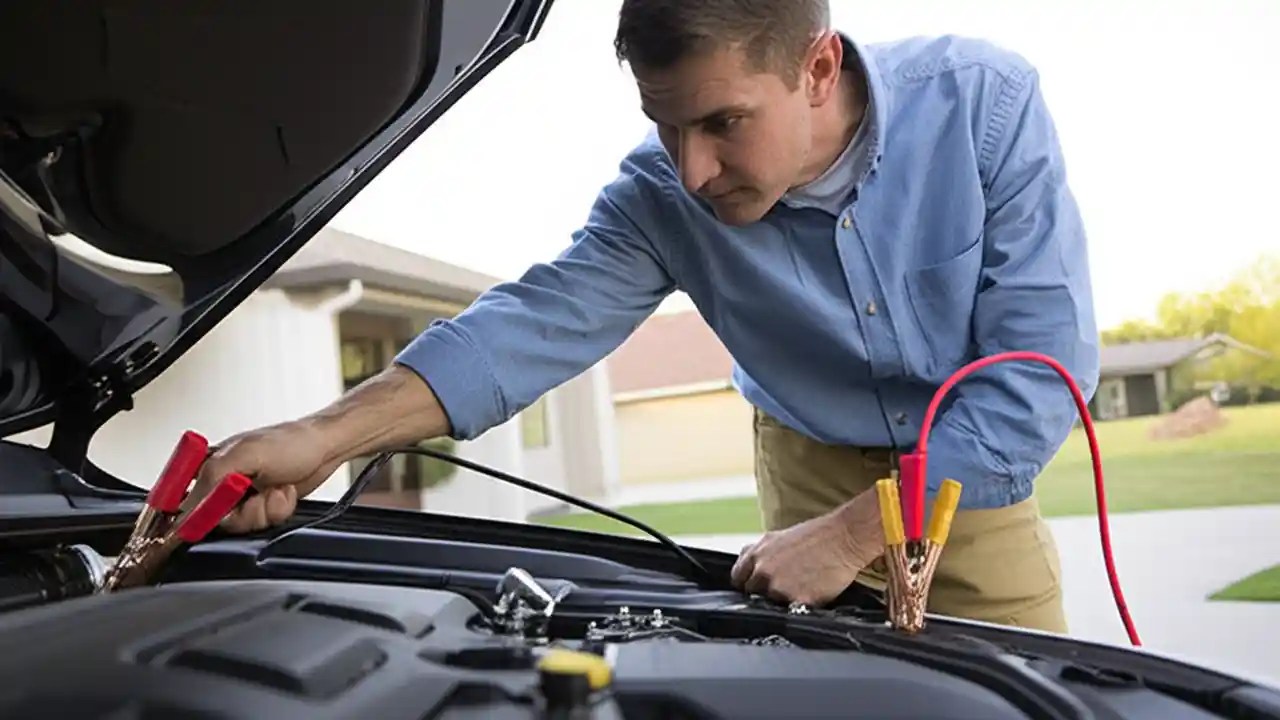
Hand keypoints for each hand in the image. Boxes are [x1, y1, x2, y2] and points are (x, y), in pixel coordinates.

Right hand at [184, 365, 451, 533]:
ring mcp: (243, 495)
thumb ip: (213, 478)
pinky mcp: (262, 506)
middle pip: (213, 519)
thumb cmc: (291, 441)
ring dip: (264, 510)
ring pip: (240, 524)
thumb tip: (188, 506)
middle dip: (243, 512)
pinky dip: (277, 511)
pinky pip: (261, 523)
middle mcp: (223, 481)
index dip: (193, 516)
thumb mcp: (246, 455)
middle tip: (257, 497)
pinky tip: (284, 492)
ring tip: (277, 490)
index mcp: (210, 464)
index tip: (212, 517)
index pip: (184, 499)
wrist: (326, 448)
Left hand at [730, 490, 883, 605]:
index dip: (747, 584)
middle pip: (752, 594)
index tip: (756, 587)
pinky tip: (810, 596)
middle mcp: (763, 571)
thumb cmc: (816, 537)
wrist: (844, 539)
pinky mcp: (796, 601)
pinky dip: (798, 608)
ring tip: (800, 590)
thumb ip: (760, 554)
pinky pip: (790, 613)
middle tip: (784, 589)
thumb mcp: (778, 537)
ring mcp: (778, 587)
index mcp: (756, 553)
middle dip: (764, 593)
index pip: (737, 579)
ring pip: (770, 606)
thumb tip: (749, 568)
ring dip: (781, 602)